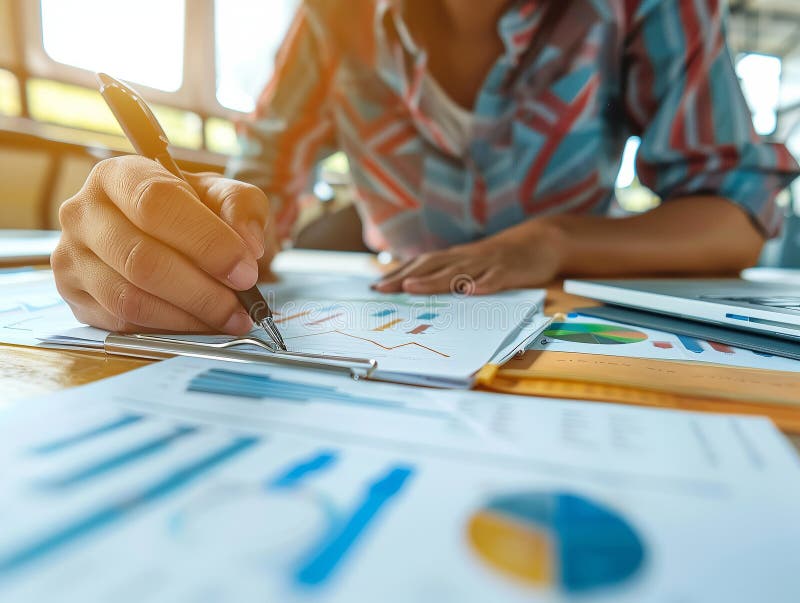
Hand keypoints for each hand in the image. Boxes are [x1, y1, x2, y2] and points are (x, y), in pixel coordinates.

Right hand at [53, 156, 270, 334]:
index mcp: (118, 175)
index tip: (244, 270)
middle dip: (203, 290)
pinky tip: (200, 324)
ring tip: (229, 318)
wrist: (158, 232)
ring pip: (131, 298)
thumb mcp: (221, 194)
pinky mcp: (75, 296)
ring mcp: (72, 257)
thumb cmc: (188, 209)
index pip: (155, 204)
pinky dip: (170, 329)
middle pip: (142, 260)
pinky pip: (123, 322)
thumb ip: (241, 207)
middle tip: (242, 303)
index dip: (205, 242)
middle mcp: (83, 213)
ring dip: (189, 316)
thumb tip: (248, 246)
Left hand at [372, 220, 564, 294]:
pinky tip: (471, 291)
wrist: (541, 240)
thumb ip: (449, 272)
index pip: (422, 264)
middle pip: (433, 266)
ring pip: (459, 272)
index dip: (399, 273)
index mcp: (457, 257)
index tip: (376, 285)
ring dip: (434, 280)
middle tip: (382, 289)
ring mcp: (488, 264)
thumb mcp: (472, 262)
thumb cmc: (501, 256)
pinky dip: (483, 285)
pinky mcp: (510, 272)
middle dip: (406, 277)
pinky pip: (496, 279)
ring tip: (412, 288)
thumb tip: (419, 283)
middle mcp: (467, 258)